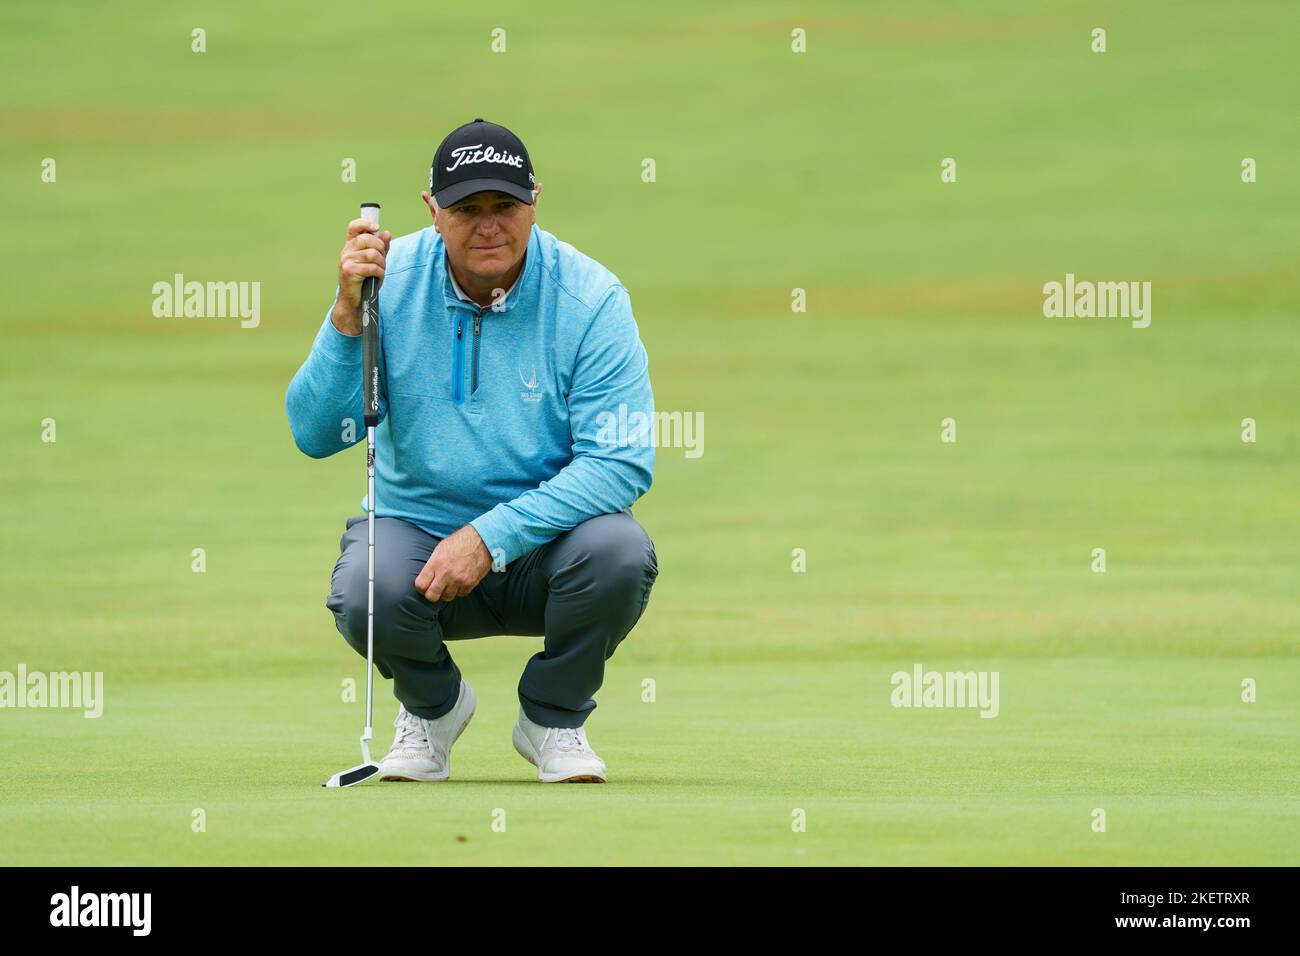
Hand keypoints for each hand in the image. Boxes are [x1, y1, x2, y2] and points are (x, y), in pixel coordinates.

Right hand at [332, 217, 391, 334]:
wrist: (355, 300)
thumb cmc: (365, 280)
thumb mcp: (376, 262)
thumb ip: (381, 248)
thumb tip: (387, 233)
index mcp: (351, 245)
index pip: (354, 227)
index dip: (365, 223)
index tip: (376, 227)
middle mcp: (346, 250)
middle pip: (367, 239)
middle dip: (380, 248)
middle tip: (382, 259)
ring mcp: (346, 260)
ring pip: (372, 253)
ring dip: (382, 263)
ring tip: (380, 270)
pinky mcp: (349, 271)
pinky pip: (371, 267)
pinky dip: (379, 272)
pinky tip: (377, 276)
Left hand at [414, 525, 492, 602]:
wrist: (481, 540)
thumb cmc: (459, 542)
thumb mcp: (440, 549)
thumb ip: (432, 565)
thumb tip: (426, 578)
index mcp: (435, 564)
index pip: (420, 586)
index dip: (421, 588)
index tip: (424, 586)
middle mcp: (446, 574)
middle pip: (431, 596)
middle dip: (431, 594)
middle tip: (435, 589)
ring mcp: (458, 580)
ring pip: (447, 597)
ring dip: (447, 592)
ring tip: (449, 583)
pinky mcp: (470, 583)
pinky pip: (460, 594)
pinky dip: (459, 590)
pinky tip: (460, 581)